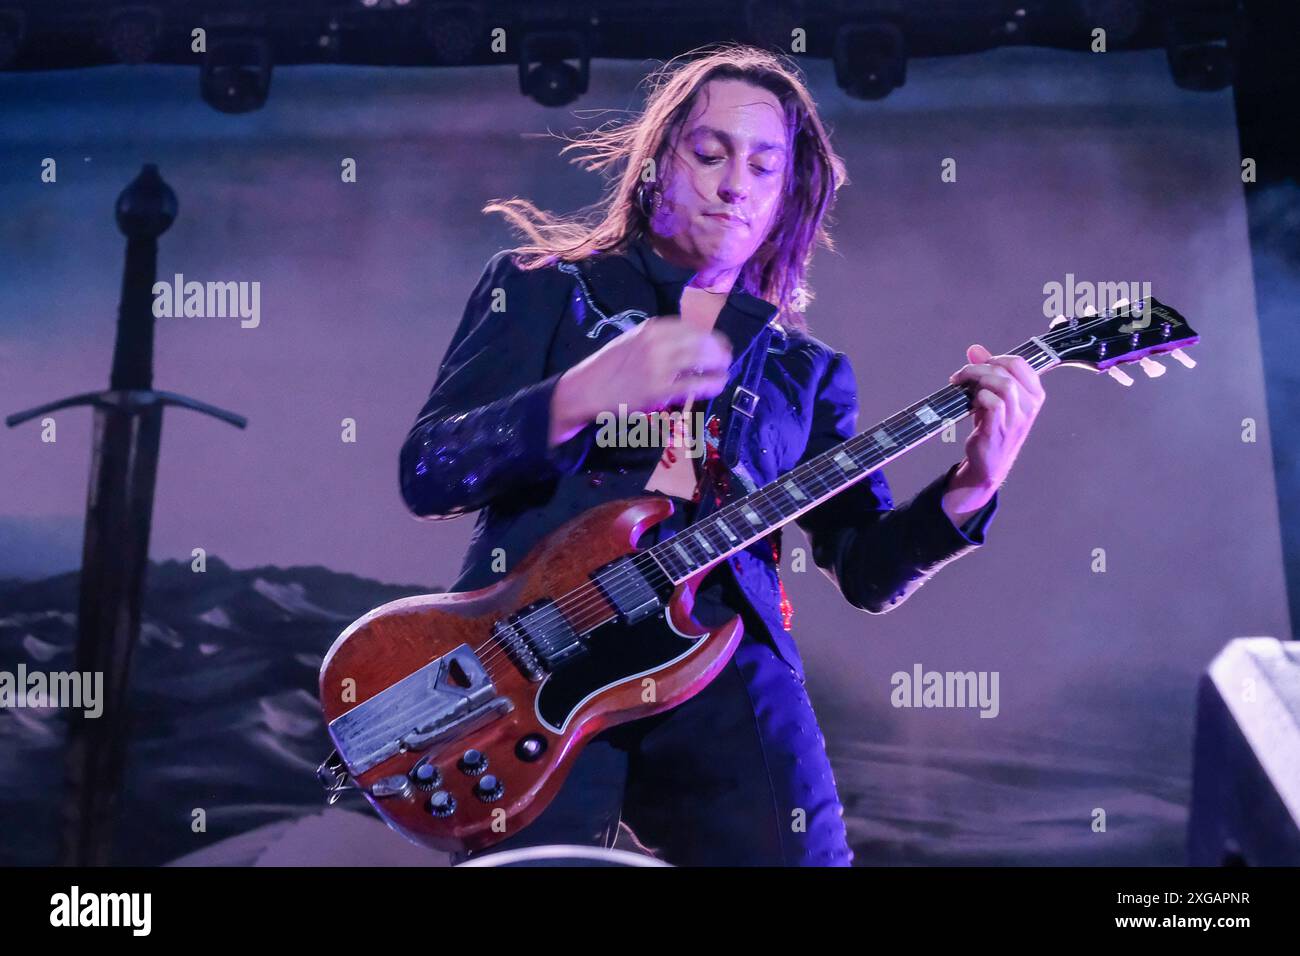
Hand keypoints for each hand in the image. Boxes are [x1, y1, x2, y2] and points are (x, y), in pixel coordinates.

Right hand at [549, 316, 732, 446]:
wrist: (584, 390)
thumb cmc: (606, 367)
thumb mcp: (630, 342)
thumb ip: (655, 340)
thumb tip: (683, 344)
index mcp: (649, 329)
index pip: (689, 327)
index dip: (707, 335)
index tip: (717, 342)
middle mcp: (656, 343)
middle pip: (700, 341)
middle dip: (718, 349)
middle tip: (727, 356)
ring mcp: (658, 366)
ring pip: (701, 360)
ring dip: (719, 365)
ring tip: (725, 371)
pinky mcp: (659, 389)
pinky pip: (694, 384)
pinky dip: (711, 384)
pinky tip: (718, 385)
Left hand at [942, 344, 1045, 523]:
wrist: (988, 464)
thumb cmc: (992, 427)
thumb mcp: (992, 396)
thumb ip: (986, 371)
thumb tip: (975, 348)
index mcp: (1034, 394)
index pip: (1020, 363)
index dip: (996, 358)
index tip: (978, 364)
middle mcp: (1030, 406)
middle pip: (1008, 370)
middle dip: (980, 367)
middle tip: (962, 374)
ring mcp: (1017, 419)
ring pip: (1002, 384)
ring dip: (977, 379)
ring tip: (962, 384)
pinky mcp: (1000, 430)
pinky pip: (993, 404)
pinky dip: (978, 397)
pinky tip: (970, 402)